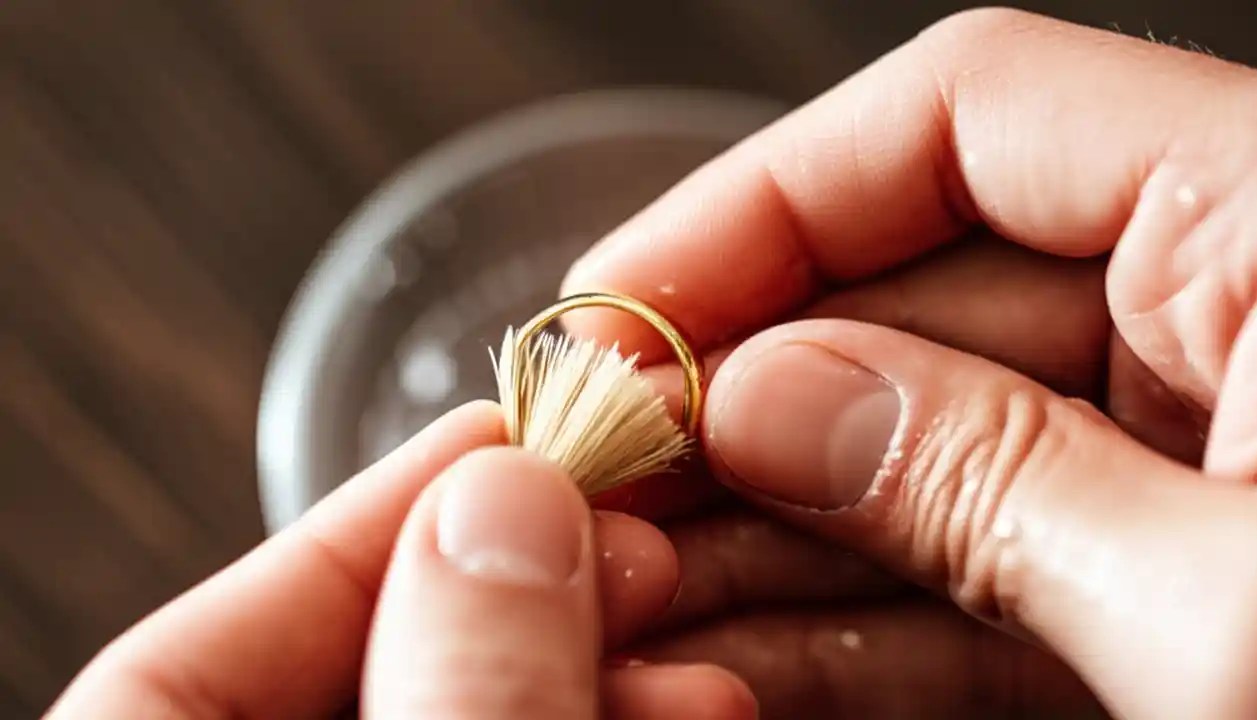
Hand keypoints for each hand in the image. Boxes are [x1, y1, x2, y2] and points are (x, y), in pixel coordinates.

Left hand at [47, 403, 753, 718]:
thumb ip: (466, 698)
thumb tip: (502, 511)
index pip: (178, 677)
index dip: (345, 537)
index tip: (496, 445)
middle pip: (358, 676)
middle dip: (509, 588)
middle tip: (628, 531)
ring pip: (476, 719)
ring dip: (591, 663)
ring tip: (695, 643)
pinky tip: (712, 705)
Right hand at [563, 9, 1256, 718]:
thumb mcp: (1234, 621)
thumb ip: (990, 484)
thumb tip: (765, 406)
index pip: (968, 113)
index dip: (766, 200)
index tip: (624, 309)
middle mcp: (1239, 315)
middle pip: (922, 296)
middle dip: (746, 401)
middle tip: (606, 483)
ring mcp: (1206, 450)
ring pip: (935, 445)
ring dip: (777, 527)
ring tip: (637, 587)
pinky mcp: (1185, 572)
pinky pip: (994, 563)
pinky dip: (866, 620)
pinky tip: (736, 656)